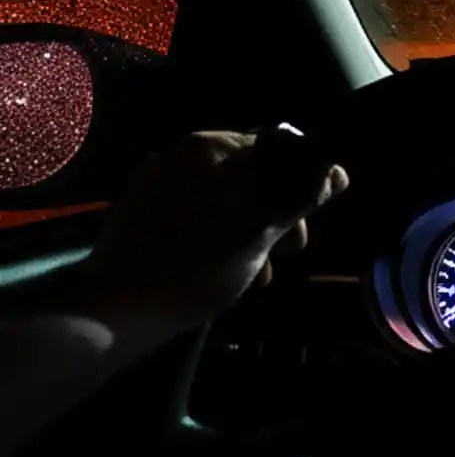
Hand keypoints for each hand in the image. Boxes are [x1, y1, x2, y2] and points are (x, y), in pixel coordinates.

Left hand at [82, 127, 347, 345]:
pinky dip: (218, 237)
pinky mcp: (143, 216)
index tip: (305, 224)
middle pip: (250, 176)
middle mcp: (180, 156)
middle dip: (274, 214)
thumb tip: (337, 171)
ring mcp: (158, 185)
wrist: (116, 308)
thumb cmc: (197, 264)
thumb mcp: (261, 229)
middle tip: (286, 252)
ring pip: (225, 200)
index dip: (300, 184)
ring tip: (257, 272)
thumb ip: (301, 195)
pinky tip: (224, 271)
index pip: (276, 148)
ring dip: (250, 232)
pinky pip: (195, 216)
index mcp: (209, 148)